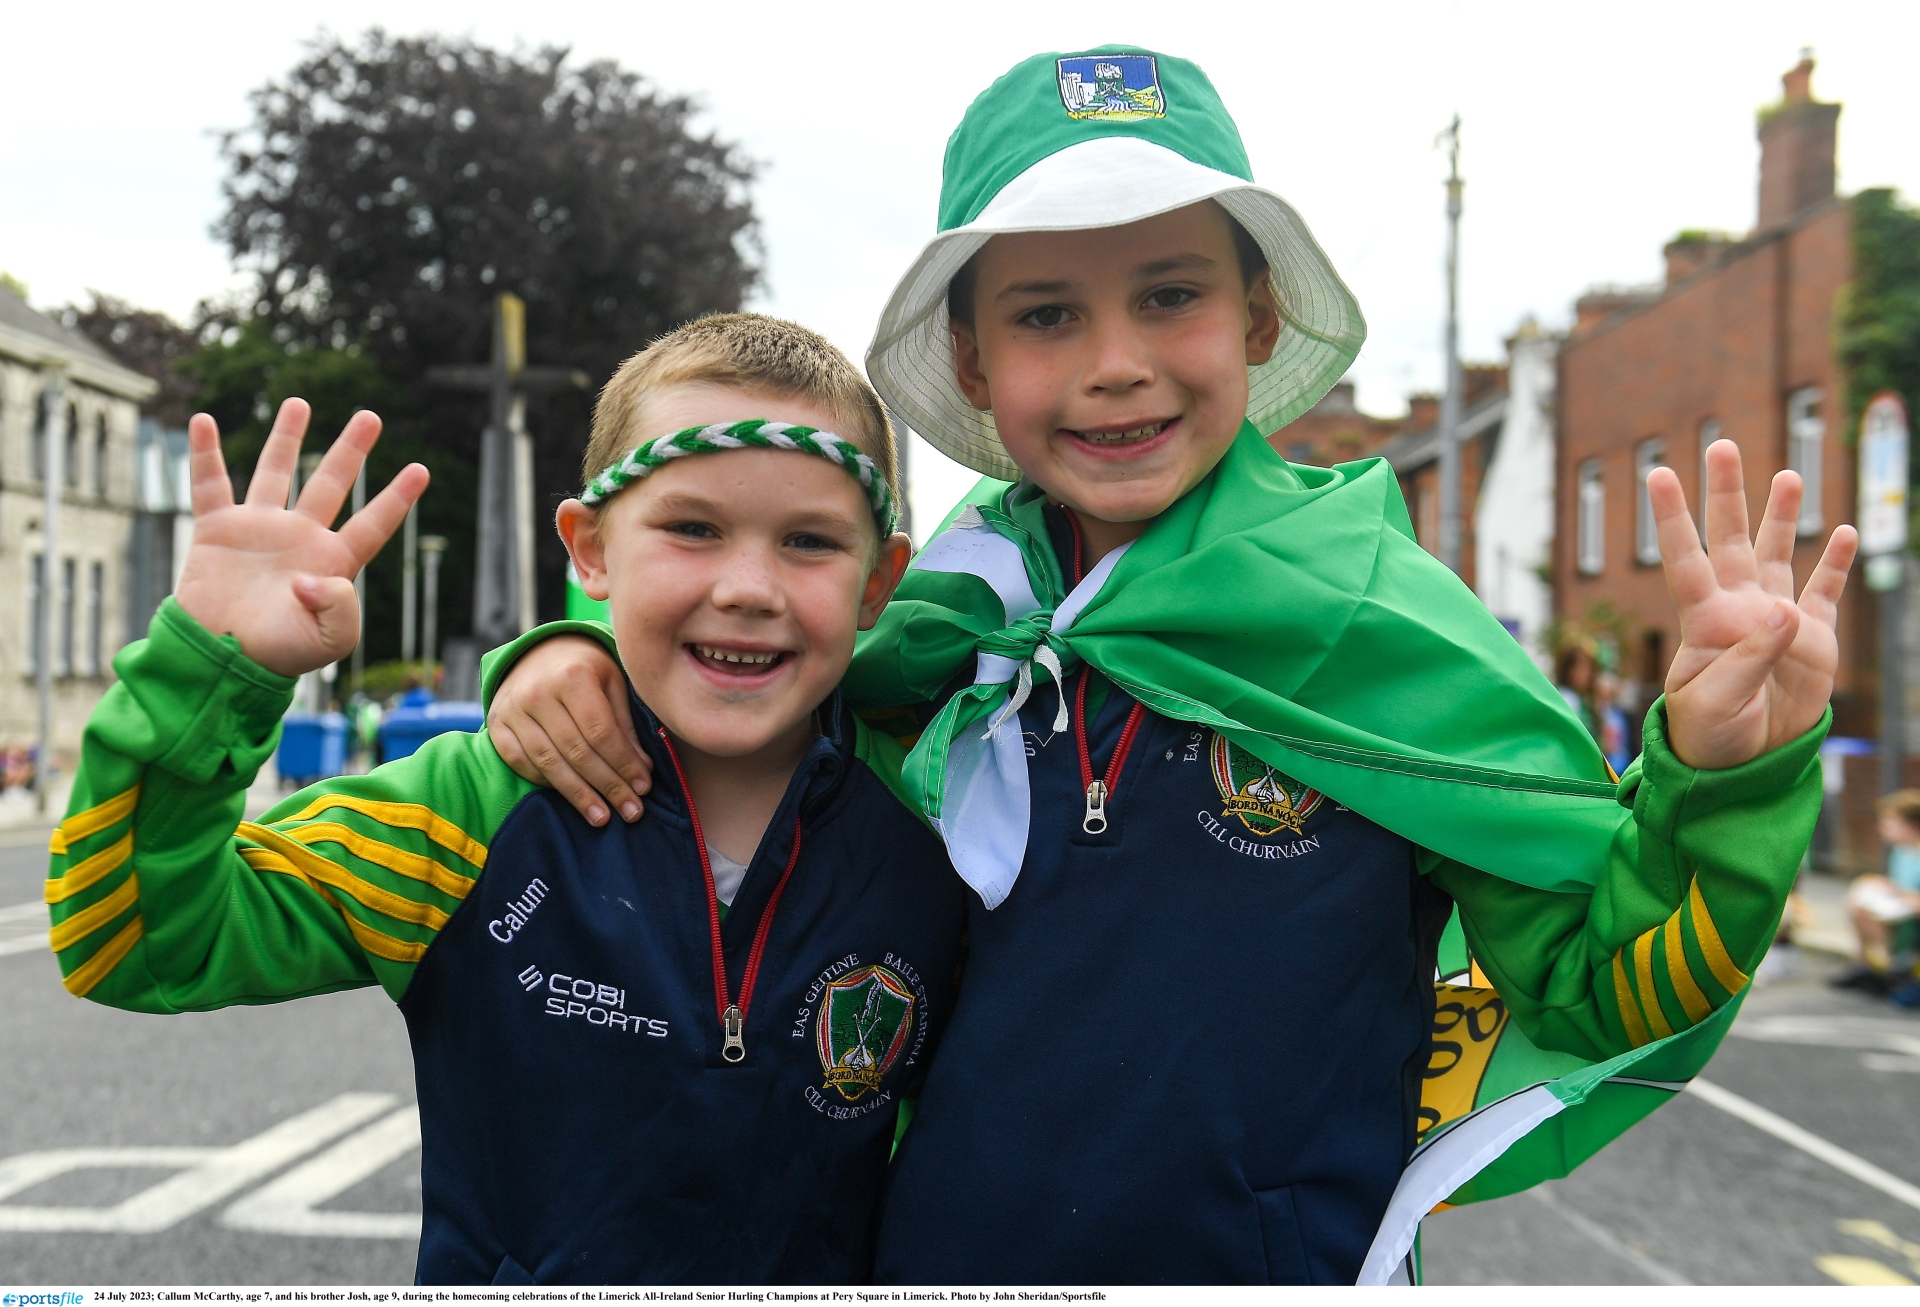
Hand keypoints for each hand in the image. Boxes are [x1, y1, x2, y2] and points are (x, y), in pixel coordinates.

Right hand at [175, 399, 428, 677]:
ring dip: (287, 438)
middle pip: (331, 483)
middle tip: (371, 416)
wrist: (221, 660)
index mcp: (332, 563)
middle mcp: (299, 538)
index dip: (396, 499)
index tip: (421, 469)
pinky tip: (203, 421)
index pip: (372, 524)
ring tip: (299, 402)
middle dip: (350, 450)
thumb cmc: (277, 656)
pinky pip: (210, 485)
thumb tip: (315, 577)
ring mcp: (259, 530)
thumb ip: (340, 610)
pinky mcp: (218, 530)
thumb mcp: (327, 642)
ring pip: (276, 473)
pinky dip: (206, 453)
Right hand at [488, 635, 650, 825]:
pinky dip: (547, 783)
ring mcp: (512, 710)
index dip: (623, 764)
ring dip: (579, 794)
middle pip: (577, 751)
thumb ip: (625, 724)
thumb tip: (641, 771)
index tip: (643, 788)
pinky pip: (521, 762)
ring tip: (603, 817)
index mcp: (573, 676)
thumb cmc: (586, 669)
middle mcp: (538, 692)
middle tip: (631, 811)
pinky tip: (570, 797)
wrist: (538, 652)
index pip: (601, 732)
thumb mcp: (613, 682)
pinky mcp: (496, 724)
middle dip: (608, 785)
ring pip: (548, 762)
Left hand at [1650, 439, 1856, 769]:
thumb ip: (1748, 657)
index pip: (1683, 558)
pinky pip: (1823, 593)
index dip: (1672, 517)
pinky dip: (1833, 563)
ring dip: (1780, 516)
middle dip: (1726, 494)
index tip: (1657, 474)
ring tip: (1786, 475)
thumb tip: (1785, 610)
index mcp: (1703, 621)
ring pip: (1776, 555)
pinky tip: (1841, 531)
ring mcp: (1775, 621)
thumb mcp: (1717, 702)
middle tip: (1720, 446)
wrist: (1743, 768)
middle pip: (1729, 539)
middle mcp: (1737, 609)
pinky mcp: (1813, 641)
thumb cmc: (1711, 736)